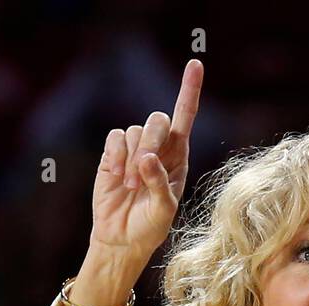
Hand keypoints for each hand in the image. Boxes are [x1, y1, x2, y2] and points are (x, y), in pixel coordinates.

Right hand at [90, 58, 202, 259]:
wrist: (122, 238)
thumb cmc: (150, 226)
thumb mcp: (164, 211)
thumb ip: (159, 184)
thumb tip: (147, 159)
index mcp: (179, 157)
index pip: (186, 116)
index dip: (189, 89)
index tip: (196, 64)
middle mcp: (159, 148)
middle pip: (158, 121)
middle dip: (151, 143)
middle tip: (142, 173)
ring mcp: (134, 149)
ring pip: (134, 131)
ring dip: (131, 159)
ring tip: (130, 187)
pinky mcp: (112, 154)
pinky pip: (114, 139)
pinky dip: (115, 156)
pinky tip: (115, 176)